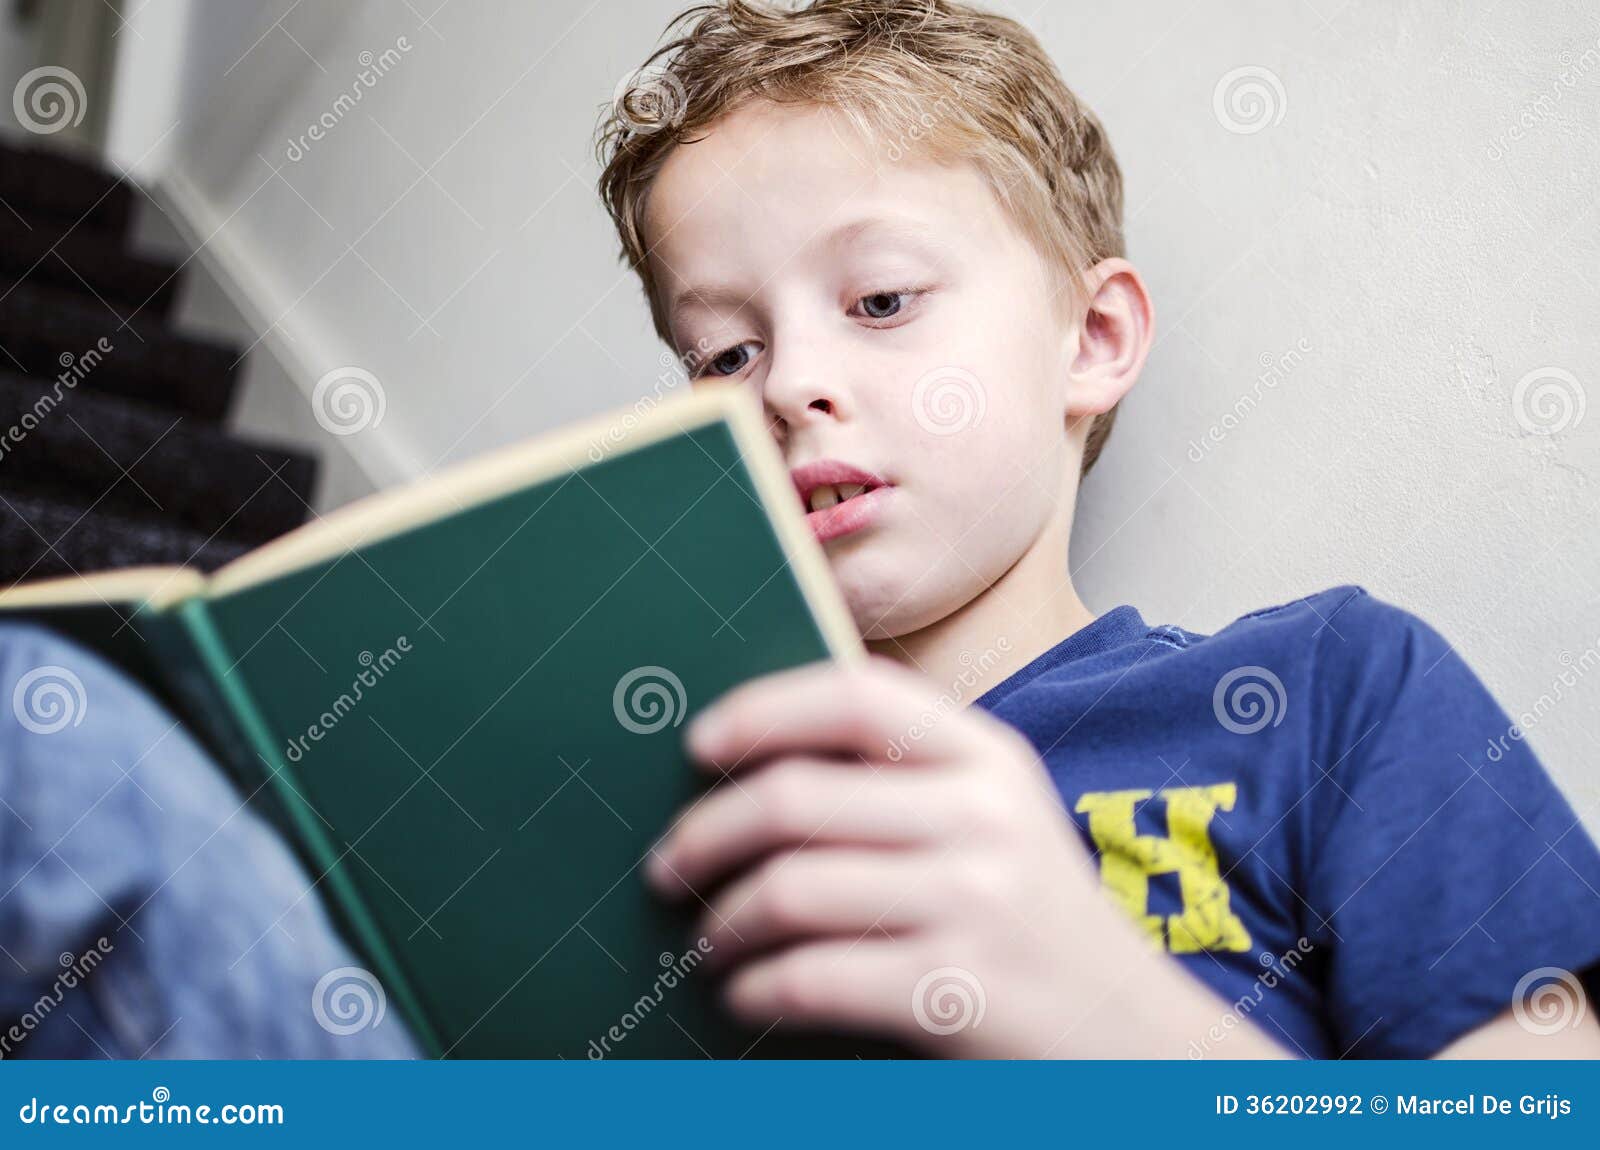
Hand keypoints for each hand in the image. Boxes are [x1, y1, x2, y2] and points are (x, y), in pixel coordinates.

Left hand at [644, 654, 1160, 1057]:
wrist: (1139, 1044)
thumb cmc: (1037, 926)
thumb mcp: (999, 823)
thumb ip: (906, 781)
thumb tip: (756, 765)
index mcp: (988, 758)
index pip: (855, 697)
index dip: (762, 711)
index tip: (699, 745)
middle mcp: (984, 816)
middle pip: (794, 797)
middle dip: (704, 834)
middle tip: (670, 866)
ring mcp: (976, 904)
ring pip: (789, 888)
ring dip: (722, 919)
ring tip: (709, 938)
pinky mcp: (960, 992)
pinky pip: (811, 977)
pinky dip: (754, 987)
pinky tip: (744, 994)